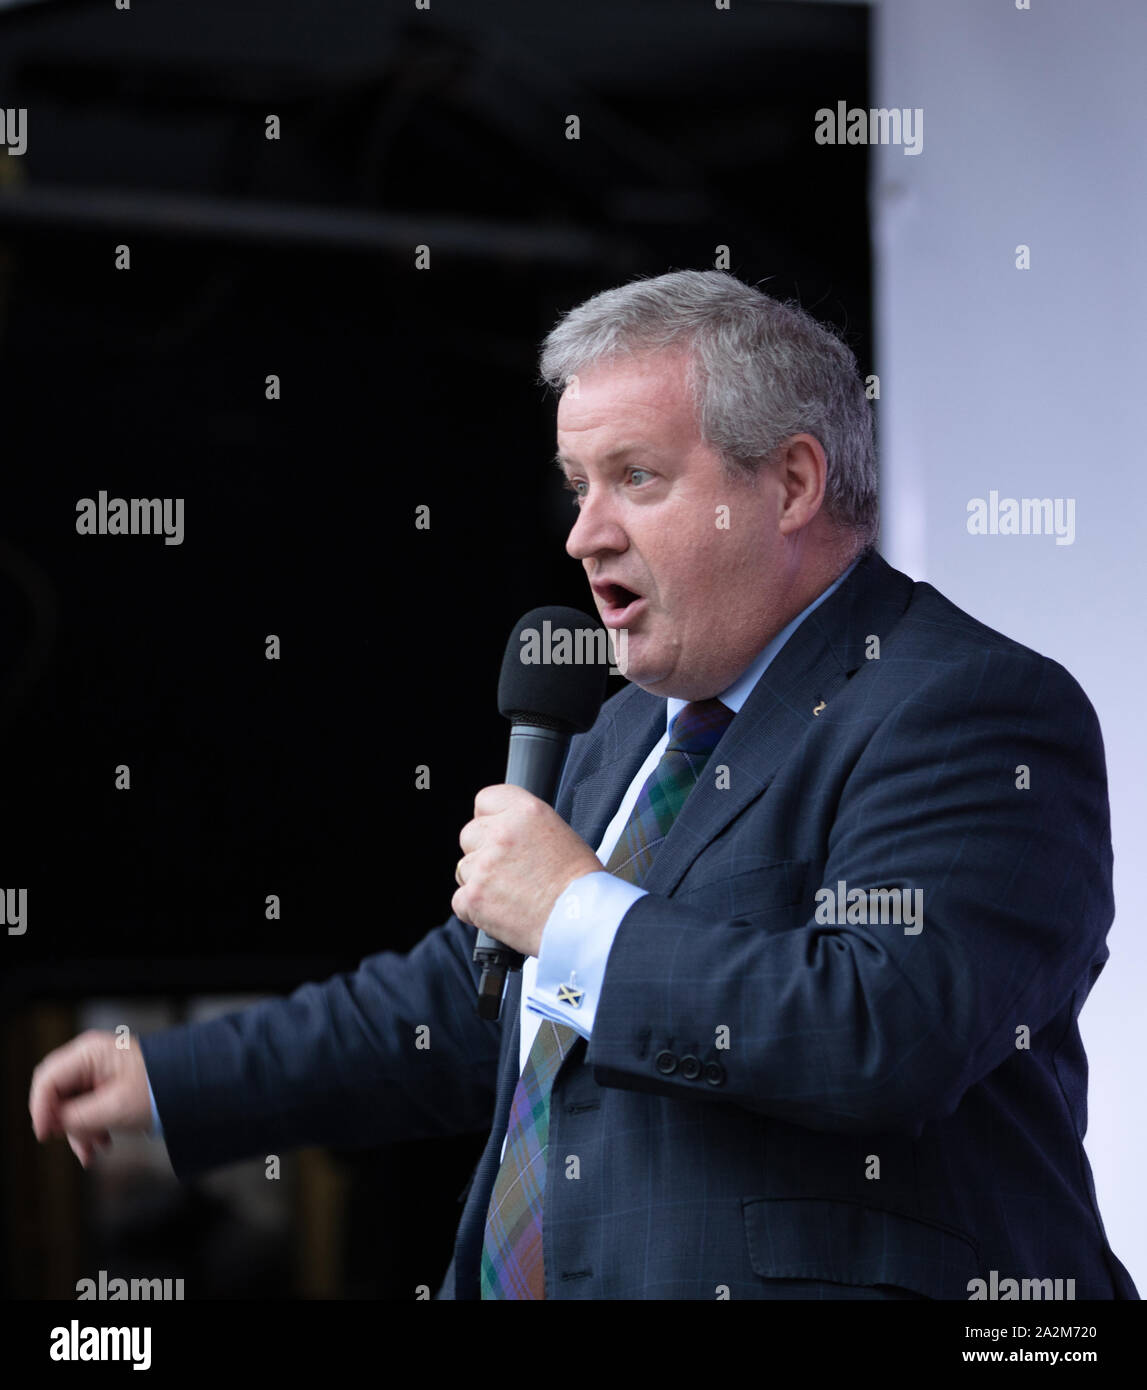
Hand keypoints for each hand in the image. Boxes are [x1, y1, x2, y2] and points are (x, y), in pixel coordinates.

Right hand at [28, 1029, 152, 1167]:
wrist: (193, 1088)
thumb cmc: (160, 1089)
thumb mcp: (114, 1108)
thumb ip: (76, 1117)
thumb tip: (50, 1124)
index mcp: (89, 1052)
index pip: (47, 1080)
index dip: (40, 1110)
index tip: (45, 1136)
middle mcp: (89, 1056)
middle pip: (55, 1092)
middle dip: (61, 1122)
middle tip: (74, 1143)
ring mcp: (97, 1069)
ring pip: (70, 1103)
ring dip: (78, 1130)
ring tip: (93, 1152)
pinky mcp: (105, 1083)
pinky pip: (85, 1106)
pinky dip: (90, 1126)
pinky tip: (101, 1145)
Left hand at [452, 784, 601, 956]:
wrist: (582, 921)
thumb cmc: (581, 884)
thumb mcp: (561, 834)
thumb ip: (526, 827)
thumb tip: (507, 832)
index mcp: (526, 812)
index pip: (485, 800)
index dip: (489, 818)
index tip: (494, 830)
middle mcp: (501, 833)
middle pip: (469, 834)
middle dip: (482, 851)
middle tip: (506, 870)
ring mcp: (484, 866)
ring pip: (464, 868)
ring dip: (479, 881)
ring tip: (509, 895)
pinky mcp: (474, 897)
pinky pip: (460, 900)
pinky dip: (476, 909)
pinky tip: (501, 912)